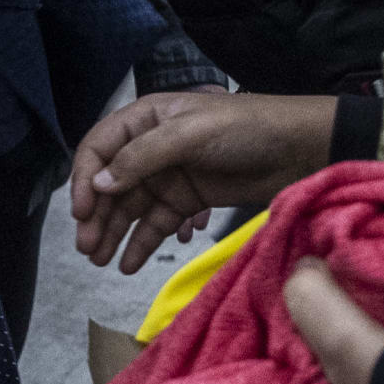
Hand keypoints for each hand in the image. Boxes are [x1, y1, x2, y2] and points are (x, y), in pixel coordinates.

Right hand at [69, 89, 338, 268]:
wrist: (302, 149)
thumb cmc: (246, 128)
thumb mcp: (190, 135)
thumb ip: (142, 158)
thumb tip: (98, 183)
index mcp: (145, 119)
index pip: (98, 148)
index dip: (83, 179)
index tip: (82, 212)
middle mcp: (150, 147)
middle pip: (110, 184)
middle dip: (96, 216)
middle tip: (88, 249)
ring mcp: (169, 176)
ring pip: (131, 208)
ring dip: (114, 233)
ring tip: (101, 261)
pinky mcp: (188, 200)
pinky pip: (157, 224)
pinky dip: (143, 243)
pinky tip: (130, 264)